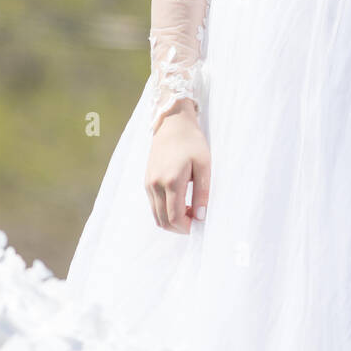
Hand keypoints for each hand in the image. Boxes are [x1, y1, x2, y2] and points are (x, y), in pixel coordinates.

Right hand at [145, 98, 210, 234]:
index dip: (188, 227)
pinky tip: (180, 202)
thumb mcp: (204, 165)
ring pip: (157, 216)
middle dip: (181, 227)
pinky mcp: (146, 181)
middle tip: (196, 219)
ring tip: (190, 210)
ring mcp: (149, 184)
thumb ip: (202, 192)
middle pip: (164, 221)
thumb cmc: (191, 141)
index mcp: (171, 182)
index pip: (175, 218)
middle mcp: (156, 185)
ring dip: (172, 220)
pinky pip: (154, 206)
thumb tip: (202, 216)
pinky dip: (165, 211)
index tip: (200, 224)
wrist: (172, 123)